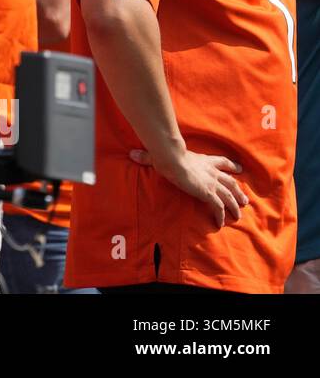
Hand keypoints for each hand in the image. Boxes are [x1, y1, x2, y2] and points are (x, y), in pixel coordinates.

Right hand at [130, 148, 247, 228]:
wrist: (173, 161)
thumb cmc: (167, 156)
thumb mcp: (160, 155)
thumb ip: (147, 156)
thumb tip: (132, 154)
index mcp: (204, 161)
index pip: (222, 162)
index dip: (231, 166)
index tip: (239, 169)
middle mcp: (212, 173)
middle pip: (231, 182)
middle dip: (238, 191)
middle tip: (244, 199)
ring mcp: (212, 184)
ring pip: (230, 197)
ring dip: (235, 206)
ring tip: (239, 214)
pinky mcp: (209, 194)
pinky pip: (219, 208)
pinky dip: (221, 216)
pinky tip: (220, 223)